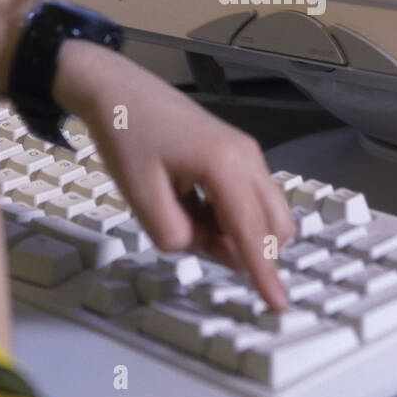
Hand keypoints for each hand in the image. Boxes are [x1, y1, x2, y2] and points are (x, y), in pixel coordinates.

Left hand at [55, 41, 295, 311]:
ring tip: (182, 210)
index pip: (253, 233)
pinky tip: (189, 199)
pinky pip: (248, 199)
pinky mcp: (239, 154)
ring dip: (234, 231)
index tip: (278, 305)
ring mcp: (247, 153)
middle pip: (274, 225)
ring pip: (264, 213)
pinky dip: (227, 215)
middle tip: (192, 238)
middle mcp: (247, 157)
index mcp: (225, 165)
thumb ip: (178, 236)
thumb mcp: (142, 197)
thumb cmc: (128, 134)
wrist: (118, 91)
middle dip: (247, 248)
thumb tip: (209, 249)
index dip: (264, 274)